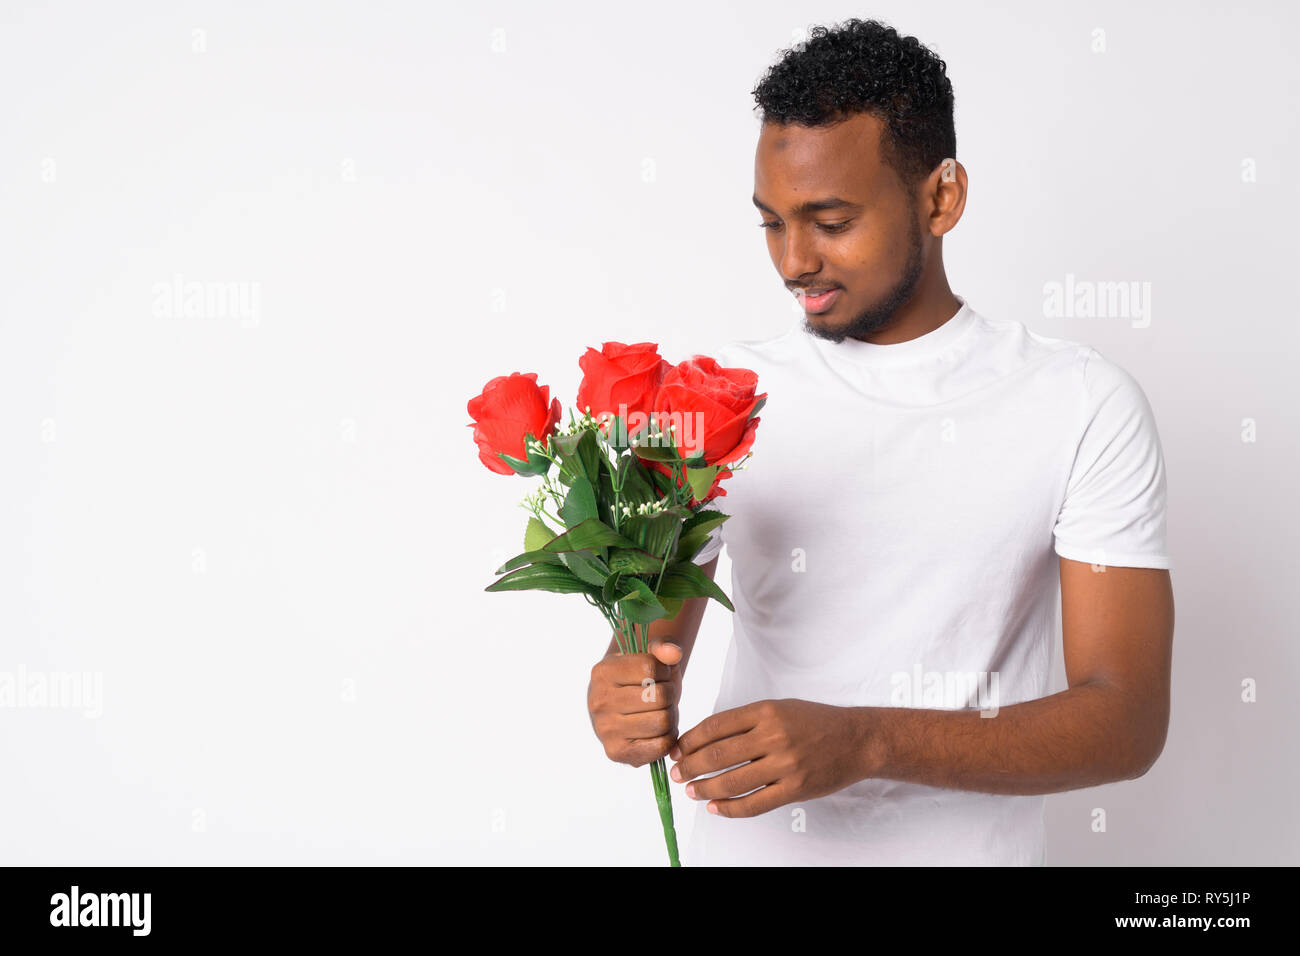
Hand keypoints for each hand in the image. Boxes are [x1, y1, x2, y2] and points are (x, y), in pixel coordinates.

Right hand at [587, 633, 681, 767]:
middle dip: (670, 695)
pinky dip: (668, 737)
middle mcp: (599, 701)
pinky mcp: (616, 752)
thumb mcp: (649, 657)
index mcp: (603, 672)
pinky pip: (659, 746)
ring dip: (671, 717)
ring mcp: (605, 729)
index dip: (665, 671)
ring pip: (661, 721)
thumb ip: (663, 646)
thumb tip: (673, 653)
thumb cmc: (638, 681)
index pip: (650, 667)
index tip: (659, 675)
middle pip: (658, 696)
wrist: (619, 710)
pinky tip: (659, 730)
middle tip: (663, 697)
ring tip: (661, 712)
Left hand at [669, 698, 879, 817]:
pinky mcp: (795, 789)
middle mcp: (774, 736)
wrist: (857, 739)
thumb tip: (707, 738)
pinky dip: (730, 809)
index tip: (677, 749)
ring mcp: (785, 764)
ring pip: (732, 782)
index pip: (716, 726)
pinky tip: (715, 808)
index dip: (690, 740)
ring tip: (691, 791)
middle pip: (718, 755)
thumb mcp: (780, 707)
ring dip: (705, 789)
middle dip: (690, 766)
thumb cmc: (816, 721)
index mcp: (766, 711)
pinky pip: (754, 804)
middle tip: (677, 774)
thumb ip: (747, 721)